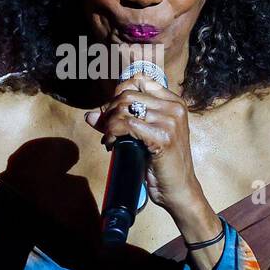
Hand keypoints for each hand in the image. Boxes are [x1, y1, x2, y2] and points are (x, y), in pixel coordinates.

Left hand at [84, 74, 205, 218]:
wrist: (179, 189)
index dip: (118, 93)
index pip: (139, 80)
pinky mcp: (163, 137)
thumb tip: (90, 115)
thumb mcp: (143, 137)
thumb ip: (120, 122)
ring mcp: (170, 121)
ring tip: (110, 139)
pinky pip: (126, 125)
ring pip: (124, 109)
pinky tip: (112, 145)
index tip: (112, 112)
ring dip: (109, 125)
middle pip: (127, 95)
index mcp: (174, 102)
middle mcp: (174, 108)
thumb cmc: (162, 164)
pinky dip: (113, 134)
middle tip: (106, 130)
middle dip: (109, 111)